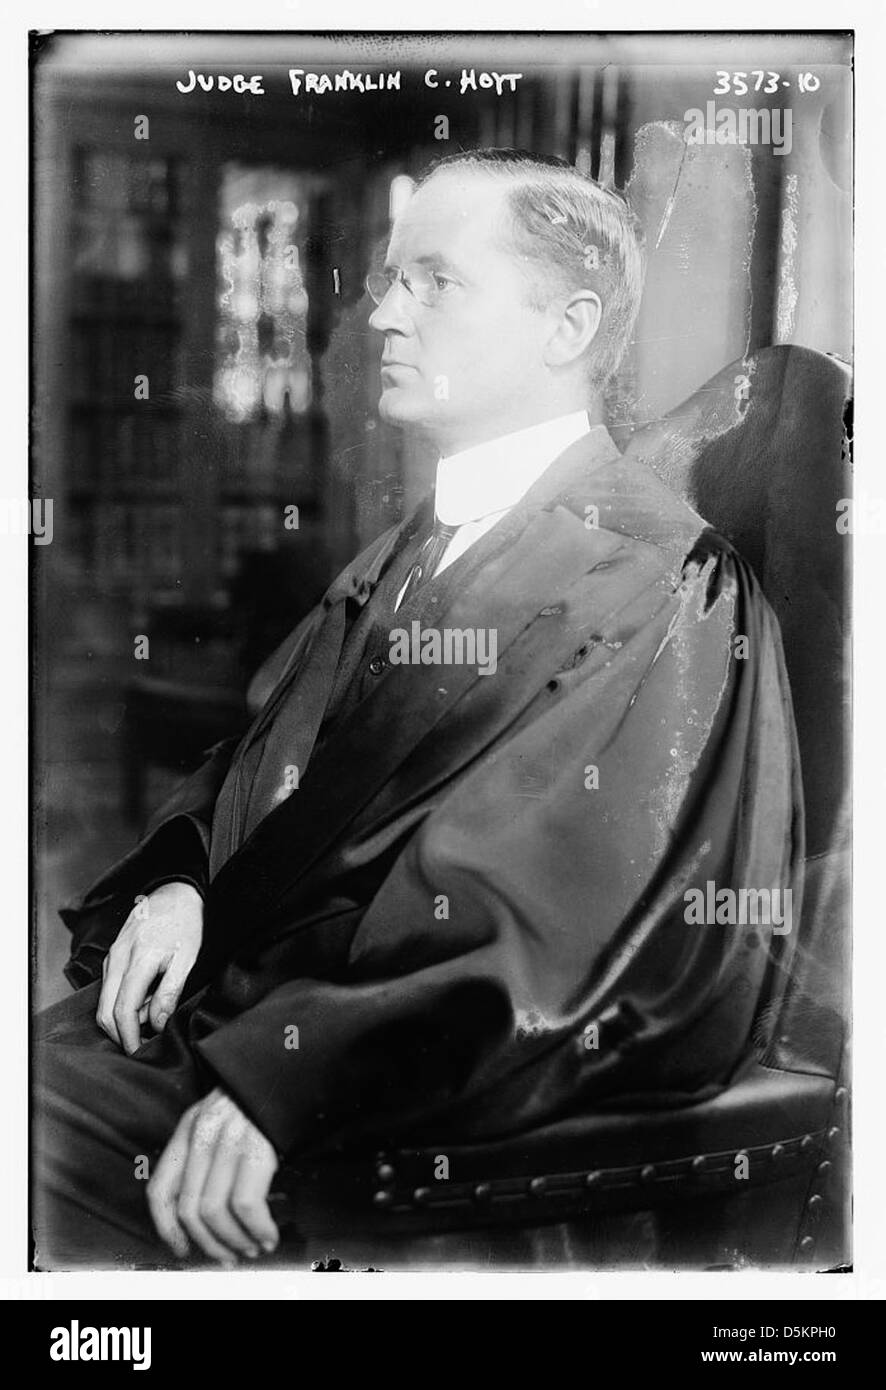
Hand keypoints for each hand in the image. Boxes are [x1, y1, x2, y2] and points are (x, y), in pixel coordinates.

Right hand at [97, 880, 202, 1053]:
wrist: (176, 892)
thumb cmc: (187, 923)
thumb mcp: (188, 958)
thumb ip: (170, 992)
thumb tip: (156, 1023)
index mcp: (138, 959)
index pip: (123, 1010)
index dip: (128, 1037)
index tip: (138, 1053)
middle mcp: (118, 958)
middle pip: (105, 1009)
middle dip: (120, 1033)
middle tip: (143, 1043)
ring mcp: (112, 955)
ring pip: (105, 999)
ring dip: (123, 1016)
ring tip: (152, 1013)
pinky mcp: (113, 953)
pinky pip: (109, 985)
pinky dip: (122, 1000)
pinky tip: (145, 998)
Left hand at [147, 1088, 279, 1264]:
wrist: (294, 1062)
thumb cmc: (264, 1096)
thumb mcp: (225, 1117)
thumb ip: (209, 1154)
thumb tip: (206, 1212)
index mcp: (189, 1127)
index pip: (159, 1189)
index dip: (167, 1229)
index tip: (182, 1249)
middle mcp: (202, 1132)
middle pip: (187, 1207)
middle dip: (209, 1243)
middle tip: (229, 1256)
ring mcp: (228, 1136)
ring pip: (213, 1210)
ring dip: (235, 1240)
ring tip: (253, 1247)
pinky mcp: (257, 1144)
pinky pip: (246, 1204)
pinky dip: (257, 1229)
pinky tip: (268, 1234)